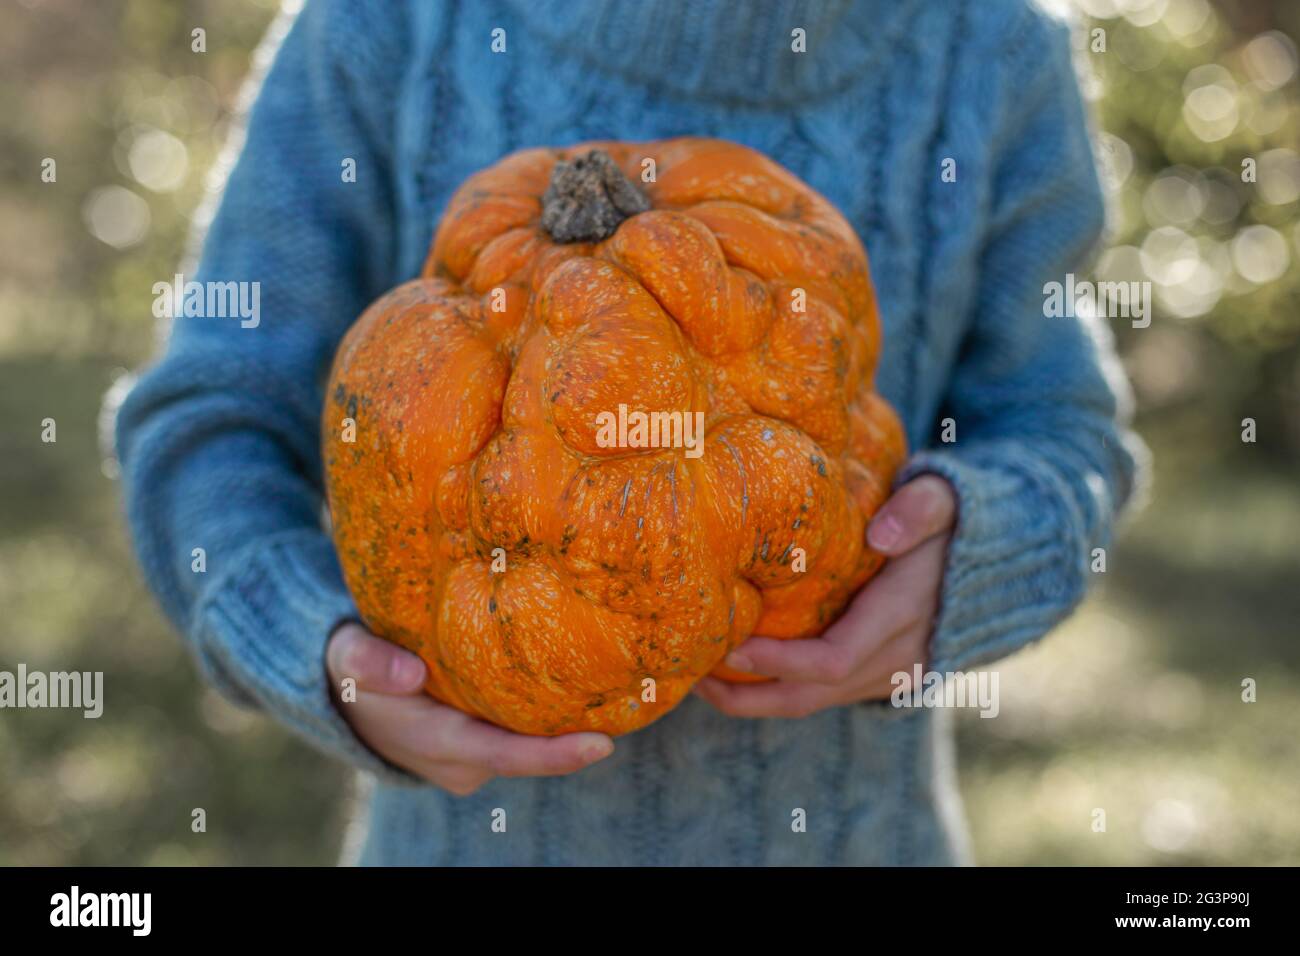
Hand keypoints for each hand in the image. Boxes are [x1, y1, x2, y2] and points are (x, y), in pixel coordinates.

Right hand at [326, 623, 613, 794]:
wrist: (344, 695)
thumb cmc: (351, 669)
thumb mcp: (348, 657)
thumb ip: (370, 662)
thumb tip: (410, 672)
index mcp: (437, 742)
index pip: (506, 755)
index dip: (554, 755)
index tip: (602, 744)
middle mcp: (461, 762)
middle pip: (530, 754)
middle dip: (578, 738)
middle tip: (633, 703)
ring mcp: (472, 760)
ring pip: (528, 744)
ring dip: (566, 725)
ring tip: (621, 687)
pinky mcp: (480, 746)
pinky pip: (521, 734)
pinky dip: (547, 715)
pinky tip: (583, 685)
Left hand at [694, 474, 956, 717]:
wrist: (1010, 557)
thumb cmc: (962, 517)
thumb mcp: (947, 498)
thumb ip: (919, 509)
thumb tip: (882, 534)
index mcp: (905, 615)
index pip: (831, 659)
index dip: (777, 660)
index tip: (729, 644)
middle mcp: (898, 657)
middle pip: (811, 696)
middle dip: (748, 694)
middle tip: (692, 676)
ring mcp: (891, 673)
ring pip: (815, 702)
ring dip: (757, 698)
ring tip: (702, 677)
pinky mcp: (882, 674)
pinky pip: (824, 694)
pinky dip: (781, 688)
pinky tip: (741, 669)